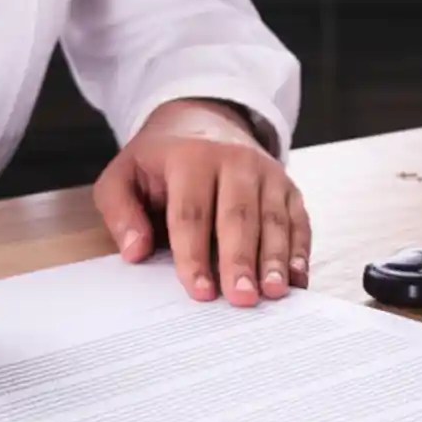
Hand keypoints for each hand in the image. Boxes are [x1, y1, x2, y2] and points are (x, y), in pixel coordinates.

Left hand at [92, 99, 310, 306]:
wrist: (203, 123)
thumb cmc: (159, 163)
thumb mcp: (123, 177)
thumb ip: (121, 212)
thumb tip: (135, 252)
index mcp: (190, 158)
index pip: (191, 213)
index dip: (195, 255)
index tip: (200, 292)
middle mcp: (234, 160)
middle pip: (237, 217)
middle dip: (240, 260)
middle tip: (241, 298)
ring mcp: (266, 173)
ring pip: (273, 219)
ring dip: (275, 259)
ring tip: (273, 293)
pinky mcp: (288, 187)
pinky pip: (298, 220)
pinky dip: (300, 251)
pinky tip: (298, 279)